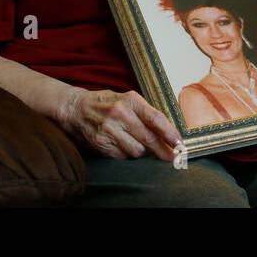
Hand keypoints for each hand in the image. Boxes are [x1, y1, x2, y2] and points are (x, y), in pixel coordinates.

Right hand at [60, 88, 183, 160]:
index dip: (170, 133)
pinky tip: (125, 146)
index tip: (180, 144)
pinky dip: (127, 154)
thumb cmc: (107, 103)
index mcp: (130, 101)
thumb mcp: (127, 99)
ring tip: (141, 146)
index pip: (156, 119)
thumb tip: (168, 132)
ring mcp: (109, 130)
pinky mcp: (101, 143)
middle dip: (163, 150)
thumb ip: (146, 113)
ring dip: (143, 152)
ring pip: (137, 150)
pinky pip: (123, 156)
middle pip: (148, 138)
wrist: (76, 109)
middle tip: (172, 157)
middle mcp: (120, 114)